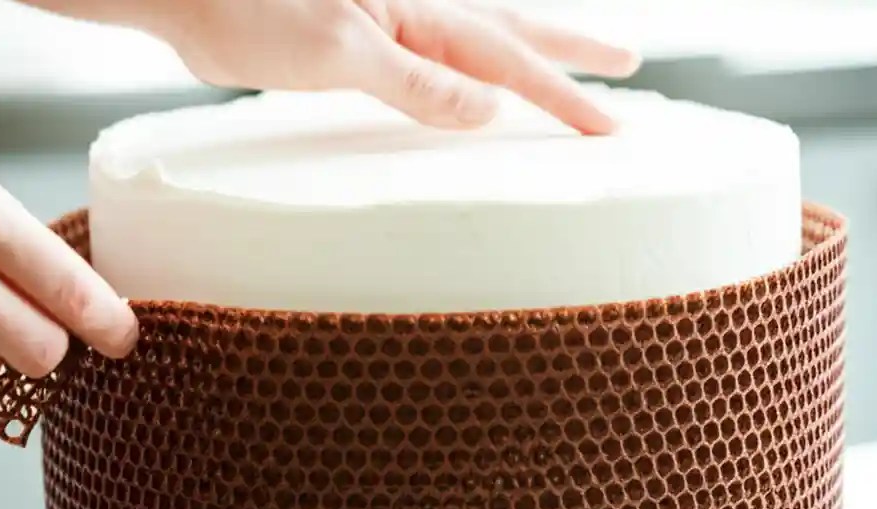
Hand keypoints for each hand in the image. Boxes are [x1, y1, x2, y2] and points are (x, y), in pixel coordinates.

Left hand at [146, 0, 640, 133]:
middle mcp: (415, 9)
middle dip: (572, 51)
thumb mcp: (340, 52)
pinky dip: (472, 66)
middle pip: (515, 31)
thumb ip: (416, 82)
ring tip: (570, 58)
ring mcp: (390, 20)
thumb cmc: (247, 11)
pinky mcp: (363, 36)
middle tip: (628, 63)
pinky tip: (475, 77)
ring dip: (530, 50)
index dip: (563, 97)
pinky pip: (438, 55)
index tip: (611, 129)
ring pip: (480, 37)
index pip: (509, 63)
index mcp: (420, 11)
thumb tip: (489, 111)